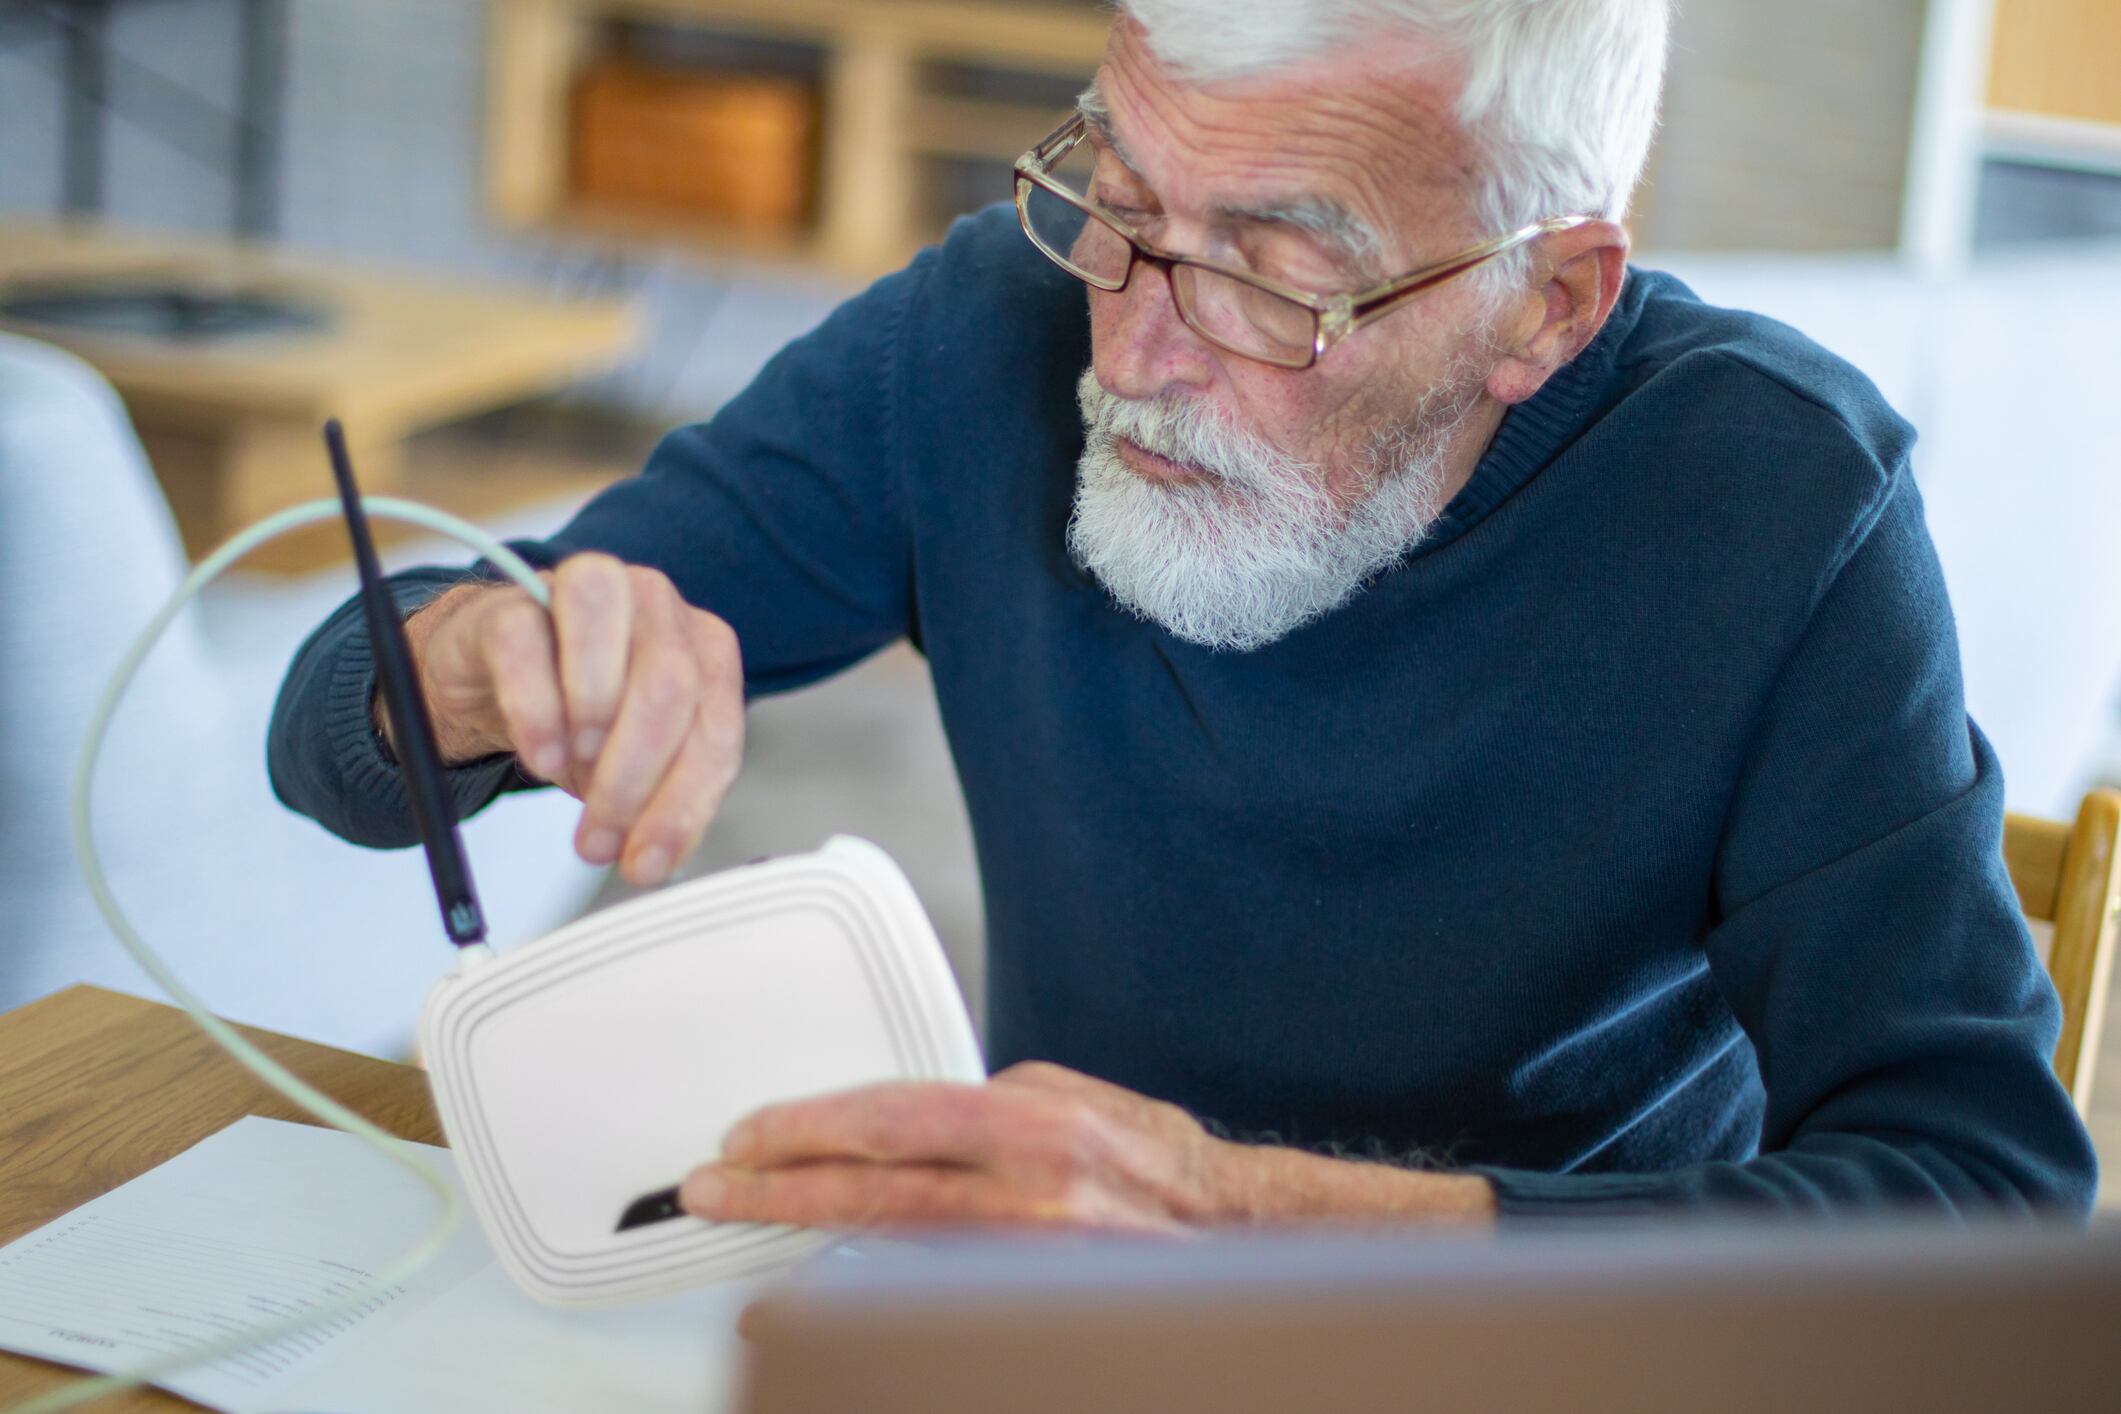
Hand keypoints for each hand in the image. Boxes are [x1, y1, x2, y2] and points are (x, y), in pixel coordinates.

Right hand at [380, 553, 743, 885]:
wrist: (493, 676)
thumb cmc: (576, 713)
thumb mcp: (631, 766)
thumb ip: (656, 803)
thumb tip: (653, 860)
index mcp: (703, 648)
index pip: (717, 727)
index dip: (684, 803)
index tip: (646, 861)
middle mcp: (657, 608)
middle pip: (669, 685)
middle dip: (634, 778)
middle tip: (599, 836)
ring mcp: (589, 591)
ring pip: (608, 640)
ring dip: (595, 717)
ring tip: (570, 772)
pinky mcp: (513, 603)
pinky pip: (526, 643)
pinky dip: (533, 708)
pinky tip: (539, 753)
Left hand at [681, 1062, 1228, 1233]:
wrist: (1232, 1235)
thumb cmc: (1156, 1163)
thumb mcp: (1071, 1098)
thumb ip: (986, 1103)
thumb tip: (908, 1120)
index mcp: (1036, 1122)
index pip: (893, 1118)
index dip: (809, 1128)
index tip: (750, 1135)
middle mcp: (1029, 1194)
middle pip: (872, 1188)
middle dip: (779, 1187)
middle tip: (713, 1187)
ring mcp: (1026, 1261)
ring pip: (890, 1246)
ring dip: (812, 1233)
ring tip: (750, 1220)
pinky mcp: (1023, 1302)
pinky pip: (924, 1285)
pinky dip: (866, 1279)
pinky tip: (814, 1284)